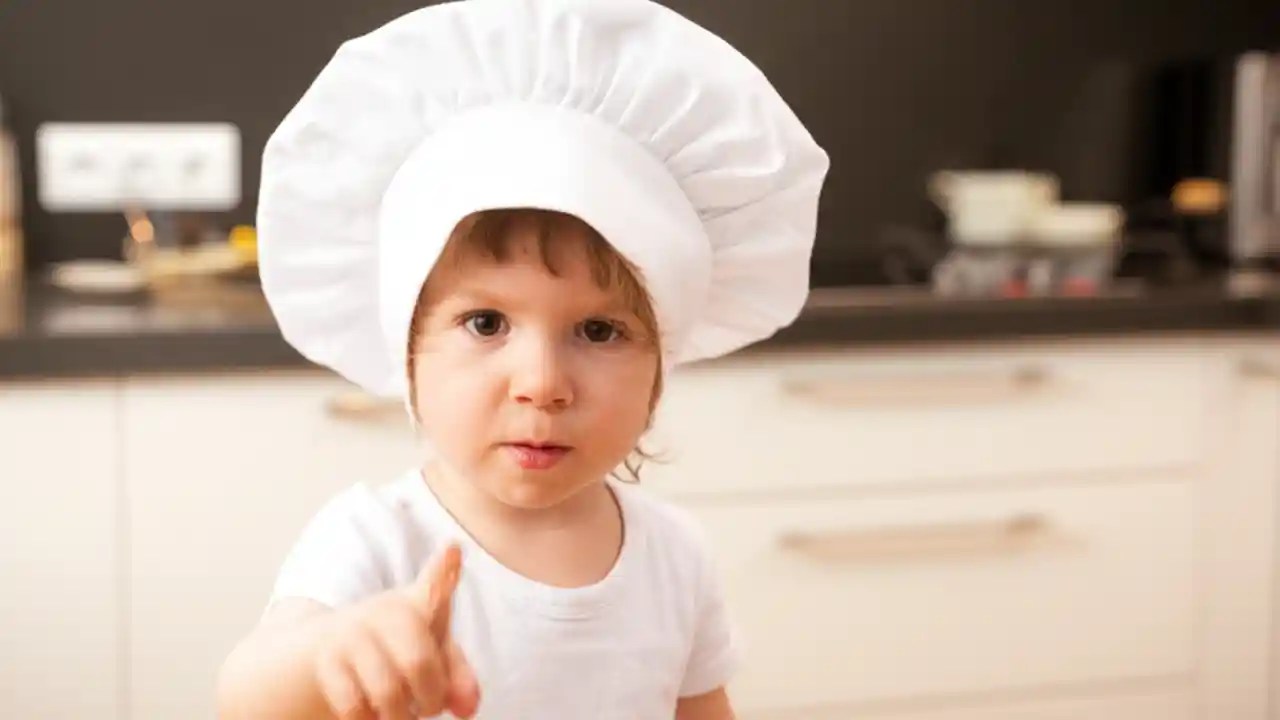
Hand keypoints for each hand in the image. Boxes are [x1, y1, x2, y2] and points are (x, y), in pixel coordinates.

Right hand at [314, 544, 480, 718]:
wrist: (335, 646)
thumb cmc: (400, 648)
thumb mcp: (435, 655)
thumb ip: (459, 678)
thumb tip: (468, 707)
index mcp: (419, 602)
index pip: (435, 584)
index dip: (445, 569)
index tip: (454, 547)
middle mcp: (385, 612)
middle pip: (418, 663)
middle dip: (431, 697)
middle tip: (430, 706)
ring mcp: (352, 633)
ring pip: (387, 692)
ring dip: (402, 716)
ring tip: (404, 714)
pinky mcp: (327, 661)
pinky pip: (354, 707)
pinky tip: (374, 714)